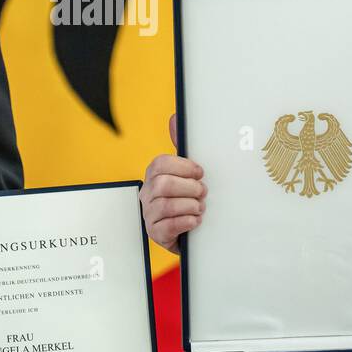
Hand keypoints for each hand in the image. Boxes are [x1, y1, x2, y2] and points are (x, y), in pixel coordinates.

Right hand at [140, 113, 206, 254]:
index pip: (160, 163)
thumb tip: (175, 117)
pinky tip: (195, 221)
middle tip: (203, 192)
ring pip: (166, 206)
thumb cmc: (188, 197)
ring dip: (190, 206)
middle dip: (189, 188)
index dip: (184, 167)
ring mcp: (149, 214)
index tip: (200, 172)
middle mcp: (147, 193)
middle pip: (163, 184)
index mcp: (154, 175)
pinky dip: (187, 222)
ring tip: (200, 208)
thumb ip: (182, 146)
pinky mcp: (155, 233)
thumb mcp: (187, 172)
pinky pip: (168, 226)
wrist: (192, 230)